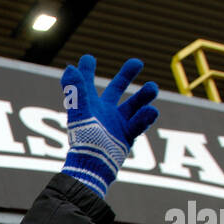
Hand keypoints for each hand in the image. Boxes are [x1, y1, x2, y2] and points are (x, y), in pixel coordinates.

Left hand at [60, 55, 158, 196]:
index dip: (86, 71)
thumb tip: (70, 67)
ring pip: (134, 104)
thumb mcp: (81, 112)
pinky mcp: (127, 136)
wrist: (95, 165)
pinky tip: (151, 111)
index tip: (88, 59)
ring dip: (144, 95)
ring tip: (153, 87)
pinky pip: (140, 123)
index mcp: (89, 105)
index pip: (86, 83)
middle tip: (137, 62)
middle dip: (127, 75)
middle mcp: (103, 112)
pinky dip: (146, 117)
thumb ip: (76, 90)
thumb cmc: (85, 138)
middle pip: (116, 89)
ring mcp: (117, 124)